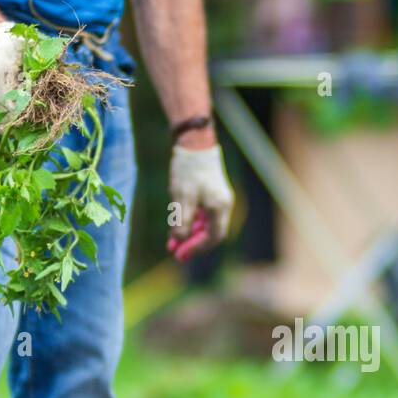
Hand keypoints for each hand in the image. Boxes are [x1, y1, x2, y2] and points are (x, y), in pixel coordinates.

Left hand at [167, 143, 233, 260]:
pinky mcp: (214, 193)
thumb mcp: (181, 197)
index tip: (179, 255)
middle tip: (175, 251)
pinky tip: (179, 223)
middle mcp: (224, 205)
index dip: (196, 248)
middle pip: (211, 234)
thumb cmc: (188, 169)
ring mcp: (220, 199)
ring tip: (173, 240)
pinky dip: (193, 222)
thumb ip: (181, 221)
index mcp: (219, 207)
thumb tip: (179, 241)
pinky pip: (205, 214)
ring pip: (207, 224)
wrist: (195, 143)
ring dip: (191, 234)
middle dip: (193, 244)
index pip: (212, 238)